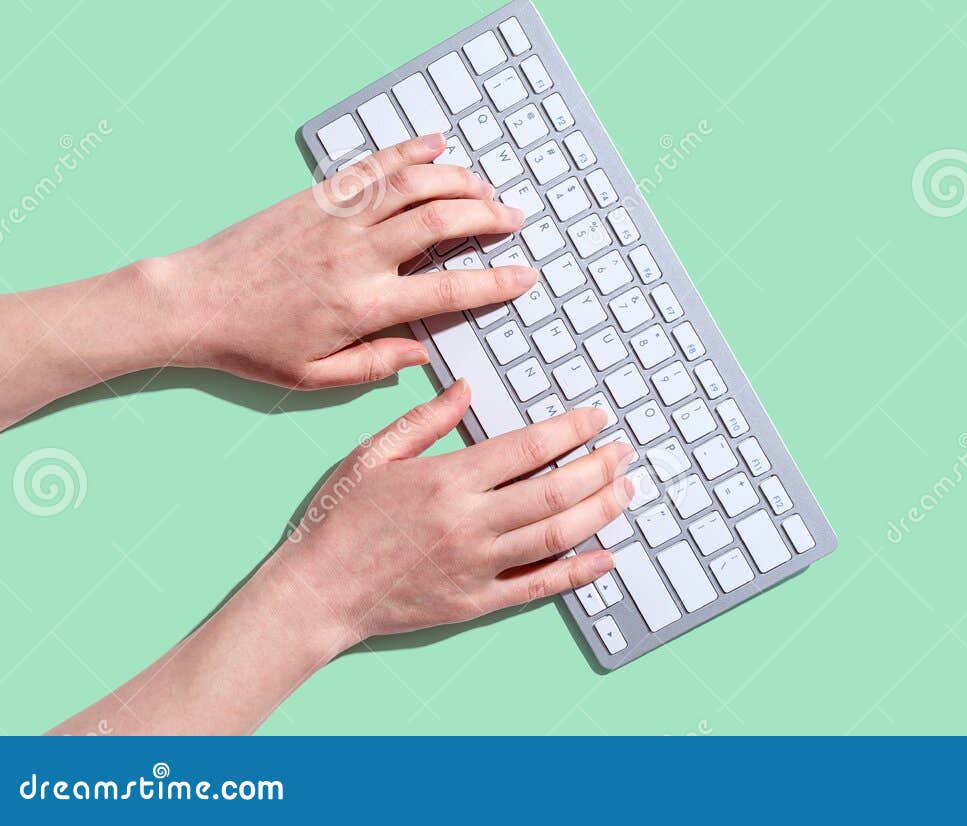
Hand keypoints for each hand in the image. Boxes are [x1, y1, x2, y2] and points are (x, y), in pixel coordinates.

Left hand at [150, 133, 534, 388]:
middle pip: (443, 221)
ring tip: (484, 186)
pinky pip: (372, 166)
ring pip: (414, 184)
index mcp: (365, 305)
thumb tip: (424, 353)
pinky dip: (408, 151)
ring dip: (458, 180)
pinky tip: (435, 145)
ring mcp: (337, 219)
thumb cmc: (251, 344)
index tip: (524, 278)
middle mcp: (358, 256)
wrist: (191, 301)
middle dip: (489, 216)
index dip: (497, 283)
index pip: (450, 290)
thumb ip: (378, 365)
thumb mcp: (317, 376)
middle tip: (514, 219)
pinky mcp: (316, 197)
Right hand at [270, 381, 632, 643]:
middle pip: (554, 492)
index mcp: (446, 480)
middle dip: (599, 468)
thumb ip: (424, 421)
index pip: (527, 449)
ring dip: (600, 511)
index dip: (571, 430)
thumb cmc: (339, 521)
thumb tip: (465, 388)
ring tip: (627, 491)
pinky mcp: (476, 601)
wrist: (316, 592)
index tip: (597, 418)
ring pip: (556, 536)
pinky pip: (539, 586)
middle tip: (626, 452)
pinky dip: (578, 573)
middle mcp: (468, 522)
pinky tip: (607, 557)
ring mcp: (476, 565)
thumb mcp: (372, 456)